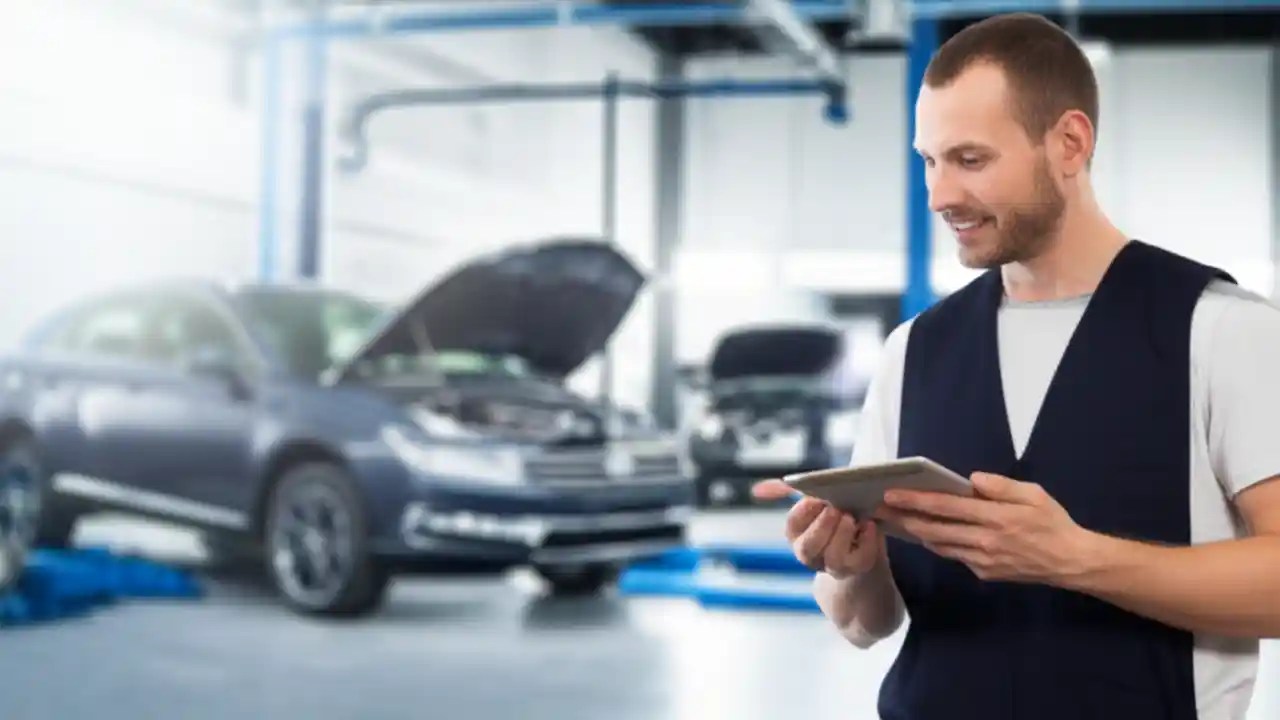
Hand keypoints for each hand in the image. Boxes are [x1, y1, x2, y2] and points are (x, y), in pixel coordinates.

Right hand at [752, 479, 885, 578]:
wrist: (859, 542)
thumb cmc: (833, 515)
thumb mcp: (814, 503)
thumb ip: (788, 491)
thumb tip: (758, 490)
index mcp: (797, 535)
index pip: (793, 525)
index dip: (804, 512)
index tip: (816, 498)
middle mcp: (812, 554)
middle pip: (808, 548)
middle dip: (820, 528)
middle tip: (834, 509)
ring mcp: (834, 565)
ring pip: (833, 558)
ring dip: (841, 536)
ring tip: (851, 518)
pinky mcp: (858, 567)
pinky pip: (861, 559)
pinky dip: (867, 541)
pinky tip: (870, 525)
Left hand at [877, 472, 1093, 583]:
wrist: (1071, 563)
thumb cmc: (1053, 523)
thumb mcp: (1033, 493)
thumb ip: (1000, 486)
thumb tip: (972, 480)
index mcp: (996, 517)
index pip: (946, 507)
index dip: (915, 500)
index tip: (891, 494)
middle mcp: (984, 541)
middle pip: (933, 529)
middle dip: (903, 518)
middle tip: (878, 508)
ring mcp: (982, 560)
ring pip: (939, 546)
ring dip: (914, 533)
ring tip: (894, 520)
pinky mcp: (984, 573)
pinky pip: (954, 555)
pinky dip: (937, 544)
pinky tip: (925, 534)